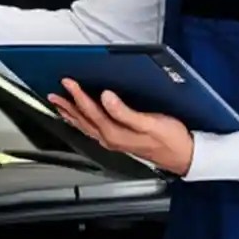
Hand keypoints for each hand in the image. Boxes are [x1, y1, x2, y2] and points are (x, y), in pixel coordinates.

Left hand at [48, 79, 194, 176]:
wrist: (183, 155)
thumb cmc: (170, 139)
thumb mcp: (150, 122)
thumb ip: (125, 112)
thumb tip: (106, 97)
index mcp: (115, 133)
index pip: (91, 111)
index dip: (78, 95)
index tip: (69, 82)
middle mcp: (110, 139)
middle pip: (83, 120)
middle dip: (68, 105)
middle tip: (54, 93)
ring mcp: (114, 141)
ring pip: (86, 127)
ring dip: (72, 115)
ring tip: (60, 106)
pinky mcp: (120, 141)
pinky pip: (93, 131)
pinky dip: (83, 123)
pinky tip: (82, 120)